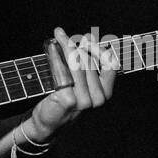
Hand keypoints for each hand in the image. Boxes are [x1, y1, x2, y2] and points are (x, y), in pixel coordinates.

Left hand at [24, 27, 116, 141]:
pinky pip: (63, 69)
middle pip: (89, 60)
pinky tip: (51, 47)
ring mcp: (84, 100)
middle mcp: (98, 98)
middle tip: (61, 34)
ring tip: (57, 35)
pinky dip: (56, 55)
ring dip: (66, 45)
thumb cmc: (64, 99)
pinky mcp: (68, 99)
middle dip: (76, 44)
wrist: (47, 123)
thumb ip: (87, 65)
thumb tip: (87, 37)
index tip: (87, 37)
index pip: (110, 64)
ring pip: (77, 63)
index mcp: (105, 93)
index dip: (98, 48)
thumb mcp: (81, 84)